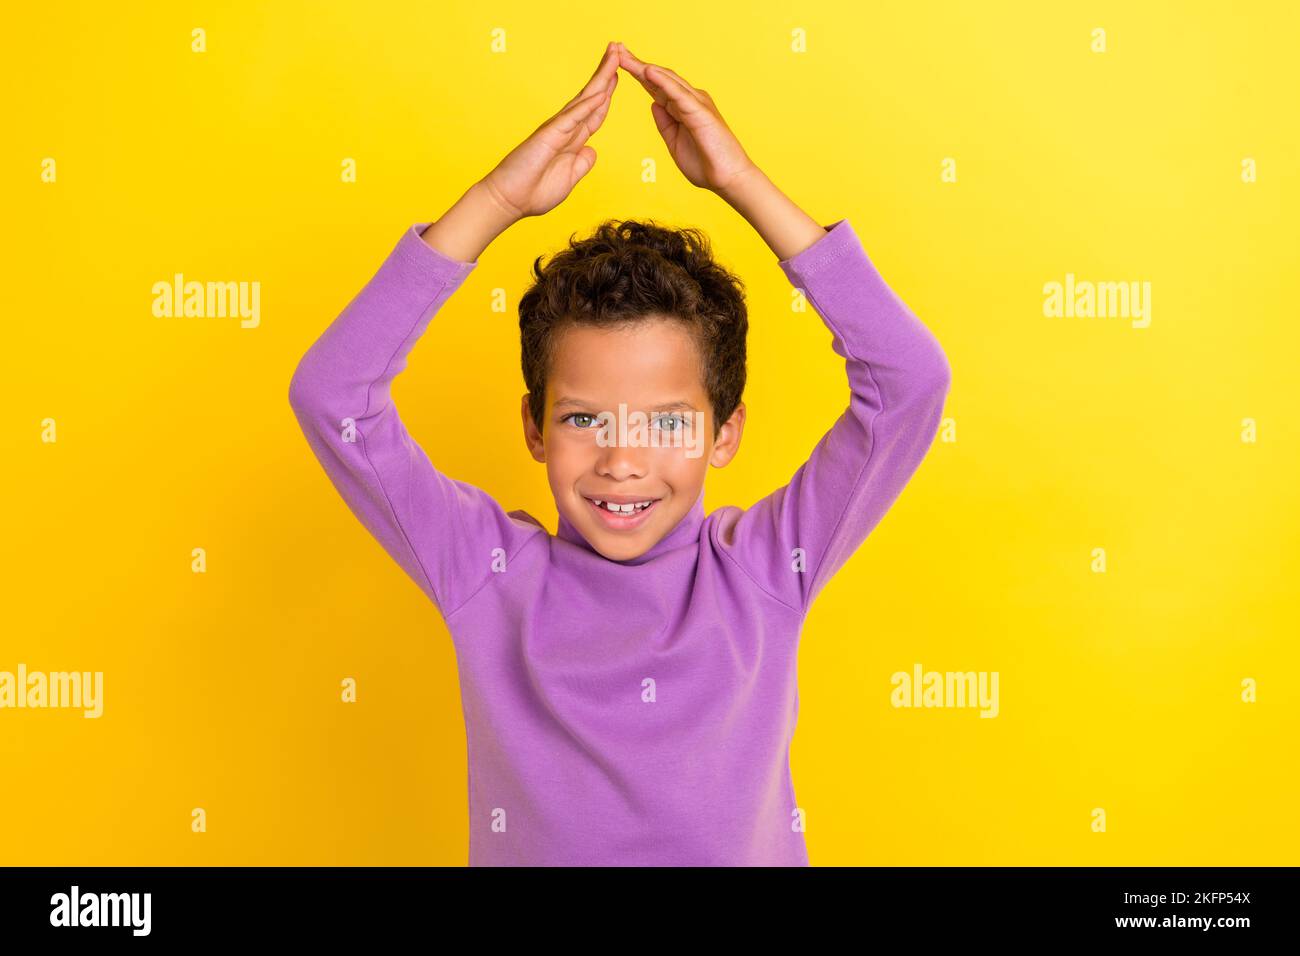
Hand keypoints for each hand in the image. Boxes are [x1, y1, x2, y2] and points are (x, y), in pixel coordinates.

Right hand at [479, 43, 619, 219]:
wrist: (509, 201)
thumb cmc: (534, 191)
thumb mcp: (569, 178)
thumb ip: (582, 163)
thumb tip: (592, 151)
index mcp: (571, 139)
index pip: (594, 111)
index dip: (608, 93)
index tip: (619, 74)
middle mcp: (565, 129)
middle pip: (592, 97)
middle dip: (607, 74)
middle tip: (619, 48)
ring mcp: (557, 129)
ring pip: (584, 99)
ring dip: (601, 78)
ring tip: (614, 56)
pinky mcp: (549, 135)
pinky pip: (573, 118)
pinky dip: (588, 105)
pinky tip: (602, 92)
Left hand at [615, 43, 757, 193]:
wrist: (728, 178)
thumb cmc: (705, 163)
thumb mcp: (674, 142)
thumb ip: (665, 123)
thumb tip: (654, 104)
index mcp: (682, 108)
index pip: (656, 86)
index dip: (637, 74)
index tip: (619, 63)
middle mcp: (690, 101)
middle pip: (659, 78)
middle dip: (637, 64)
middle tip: (617, 49)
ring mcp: (696, 104)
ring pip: (667, 80)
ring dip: (645, 67)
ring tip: (625, 56)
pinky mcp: (700, 112)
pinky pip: (678, 93)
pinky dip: (663, 81)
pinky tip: (648, 71)